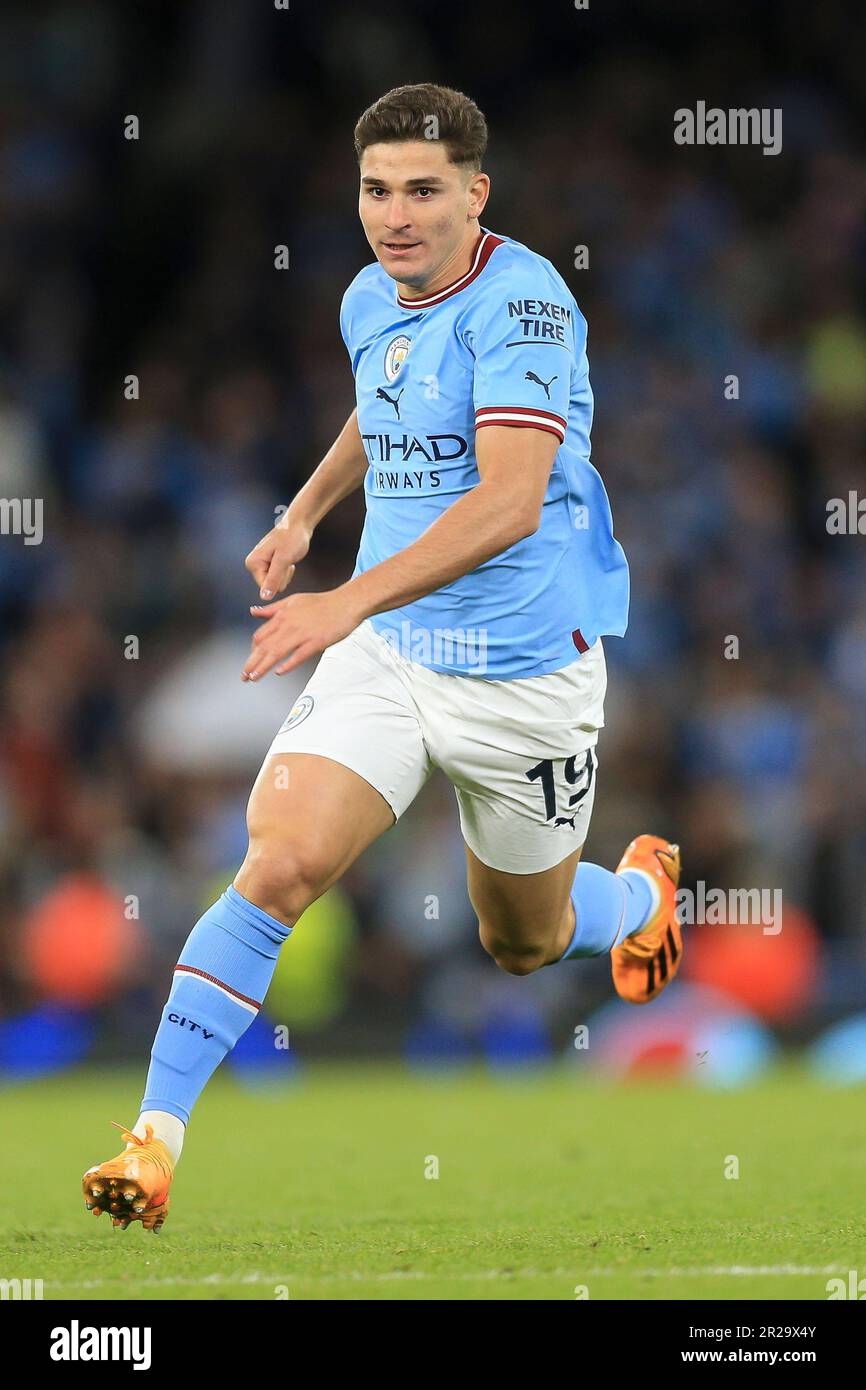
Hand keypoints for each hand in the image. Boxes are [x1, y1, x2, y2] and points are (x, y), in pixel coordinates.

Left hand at [242, 587, 362, 681]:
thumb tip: (253, 611)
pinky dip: (287, 664)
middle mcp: (289, 625)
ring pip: (277, 652)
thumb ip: (272, 609)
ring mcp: (302, 634)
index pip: (260, 636)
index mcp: (282, 616)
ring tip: (254, 678)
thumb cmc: (321, 603)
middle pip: (264, 647)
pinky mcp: (316, 642)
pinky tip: (279, 672)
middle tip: (243, 676)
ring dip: (263, 667)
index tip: (250, 660)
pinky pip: (298, 655)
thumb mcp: (292, 601)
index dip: (252, 650)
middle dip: (251, 663)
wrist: (346, 603)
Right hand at [244, 514, 311, 599]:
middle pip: (270, 586)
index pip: (266, 588)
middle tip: (287, 560)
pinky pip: (278, 577)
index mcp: (253, 563)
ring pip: (275, 583)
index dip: (280, 579)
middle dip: (282, 576)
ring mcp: (260, 564)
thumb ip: (273, 579)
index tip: (285, 564)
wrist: (298, 525)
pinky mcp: (268, 564)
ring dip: (285, 573)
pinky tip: (287, 559)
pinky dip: (286, 570)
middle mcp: (253, 564)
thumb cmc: (292, 538)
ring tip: (287, 558)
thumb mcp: (283, 560)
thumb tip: (264, 597)